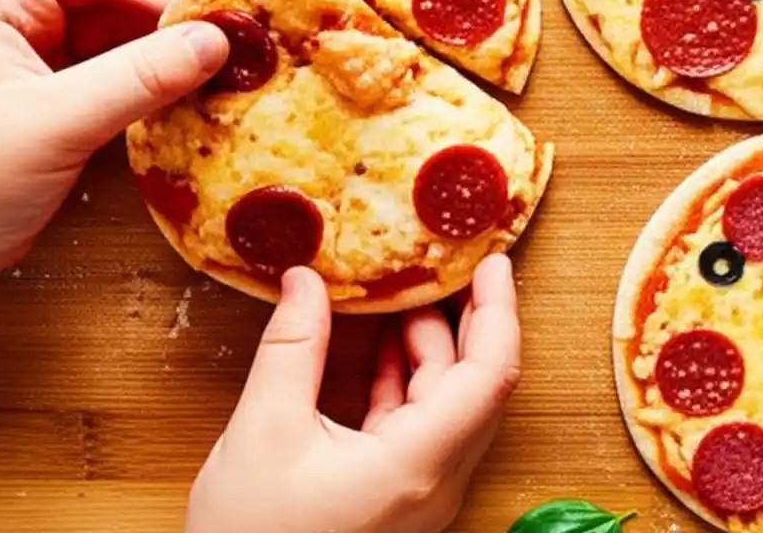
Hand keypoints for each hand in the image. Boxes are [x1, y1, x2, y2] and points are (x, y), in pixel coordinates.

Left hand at [0, 0, 228, 282]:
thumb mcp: (61, 121)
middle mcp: (16, 26)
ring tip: (225, 58)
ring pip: (114, 38)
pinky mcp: (50, 107)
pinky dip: (152, 83)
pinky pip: (112, 78)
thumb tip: (215, 41)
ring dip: (166, 48)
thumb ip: (142, 77)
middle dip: (170, 8)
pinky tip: (191, 92)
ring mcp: (33, 67)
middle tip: (235, 24)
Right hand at [186, 255, 522, 532]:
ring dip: (435, 350)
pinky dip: (411, 383)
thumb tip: (308, 280)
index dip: (498, 311)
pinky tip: (386, 350)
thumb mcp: (264, 430)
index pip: (491, 375)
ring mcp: (420, 495)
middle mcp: (435, 482)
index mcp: (418, 464)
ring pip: (451, 408)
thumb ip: (293, 348)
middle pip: (479, 388)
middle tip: (452, 267)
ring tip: (408, 297)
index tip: (491, 262)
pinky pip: (423, 430)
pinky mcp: (398, 500)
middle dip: (469, 321)